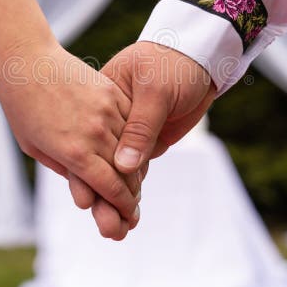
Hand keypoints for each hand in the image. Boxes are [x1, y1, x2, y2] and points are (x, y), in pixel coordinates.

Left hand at [0, 40, 140, 239]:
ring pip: (132, 146)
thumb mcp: (36, 148)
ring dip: (135, 167)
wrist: (26, 62)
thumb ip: (65, 169)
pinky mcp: (111, 92)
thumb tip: (88, 190)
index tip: (128, 214)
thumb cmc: (22, 108)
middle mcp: (95, 132)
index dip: (123, 205)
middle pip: (126, 171)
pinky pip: (130, 120)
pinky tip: (132, 148)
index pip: (111, 187)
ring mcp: (106, 110)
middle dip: (132, 192)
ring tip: (134, 181)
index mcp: (74, 152)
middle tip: (134, 205)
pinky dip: (134, 137)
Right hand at [70, 41, 215, 224]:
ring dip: (114, 201)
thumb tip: (124, 167)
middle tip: (106, 227)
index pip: (87, 142)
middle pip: (98, 162)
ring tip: (115, 230)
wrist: (201, 56)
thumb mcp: (156, 91)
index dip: (85, 173)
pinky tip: (128, 215)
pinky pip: (133, 169)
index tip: (86, 203)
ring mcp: (126, 130)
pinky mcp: (145, 139)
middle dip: (100, 198)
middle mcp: (109, 119)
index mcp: (103, 100)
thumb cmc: (175, 64)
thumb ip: (141, 128)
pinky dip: (130, 191)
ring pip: (115, 171)